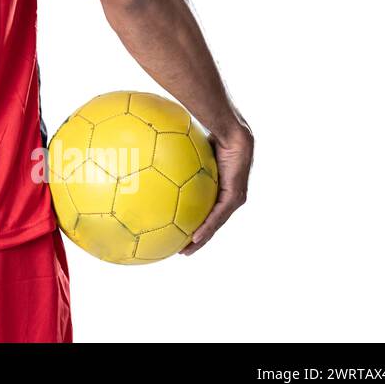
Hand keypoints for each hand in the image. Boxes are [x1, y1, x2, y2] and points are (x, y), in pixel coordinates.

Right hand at [181, 123, 252, 255]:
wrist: (231, 132)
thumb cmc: (209, 134)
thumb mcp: (187, 150)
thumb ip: (173, 157)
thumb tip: (149, 153)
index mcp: (217, 187)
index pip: (204, 209)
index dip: (191, 222)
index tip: (177, 232)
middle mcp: (227, 196)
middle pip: (210, 223)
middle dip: (195, 238)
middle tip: (181, 249)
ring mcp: (233, 198)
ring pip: (215, 225)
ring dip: (201, 240)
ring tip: (186, 252)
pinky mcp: (235, 198)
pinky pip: (218, 217)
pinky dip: (207, 229)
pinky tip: (195, 239)